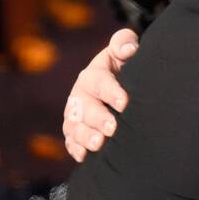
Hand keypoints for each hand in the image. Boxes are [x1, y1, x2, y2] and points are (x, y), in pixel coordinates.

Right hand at [63, 28, 137, 161]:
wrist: (120, 89)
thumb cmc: (125, 69)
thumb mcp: (125, 53)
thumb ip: (124, 43)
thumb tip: (127, 49)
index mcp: (94, 74)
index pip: (99, 81)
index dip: (110, 91)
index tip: (124, 103)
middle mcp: (81, 94)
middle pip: (84, 106)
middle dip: (97, 118)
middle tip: (112, 128)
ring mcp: (75, 114)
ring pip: (75, 126)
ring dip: (85, 136)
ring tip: (99, 144)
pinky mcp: (74, 132)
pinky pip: (71, 141)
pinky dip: (76, 148)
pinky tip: (84, 156)